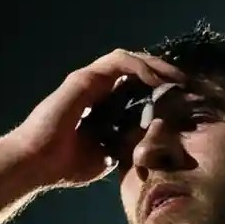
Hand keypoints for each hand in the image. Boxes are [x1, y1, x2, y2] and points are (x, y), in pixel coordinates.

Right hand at [5, 49, 186, 187]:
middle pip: (136, 69)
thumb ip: (125, 147)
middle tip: (187, 85)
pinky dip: (140, 67)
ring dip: (156, 66)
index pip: (136, 87)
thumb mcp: (107, 157)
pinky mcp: (83, 79)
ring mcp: (89, 81)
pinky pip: (119, 62)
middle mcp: (97, 89)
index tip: (183, 102)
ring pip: (130, 59)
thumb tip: (148, 150)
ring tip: (176, 79)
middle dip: (163, 73)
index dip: (160, 90)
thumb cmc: (65, 164)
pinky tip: (155, 80)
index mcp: (102, 106)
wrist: (37, 164)